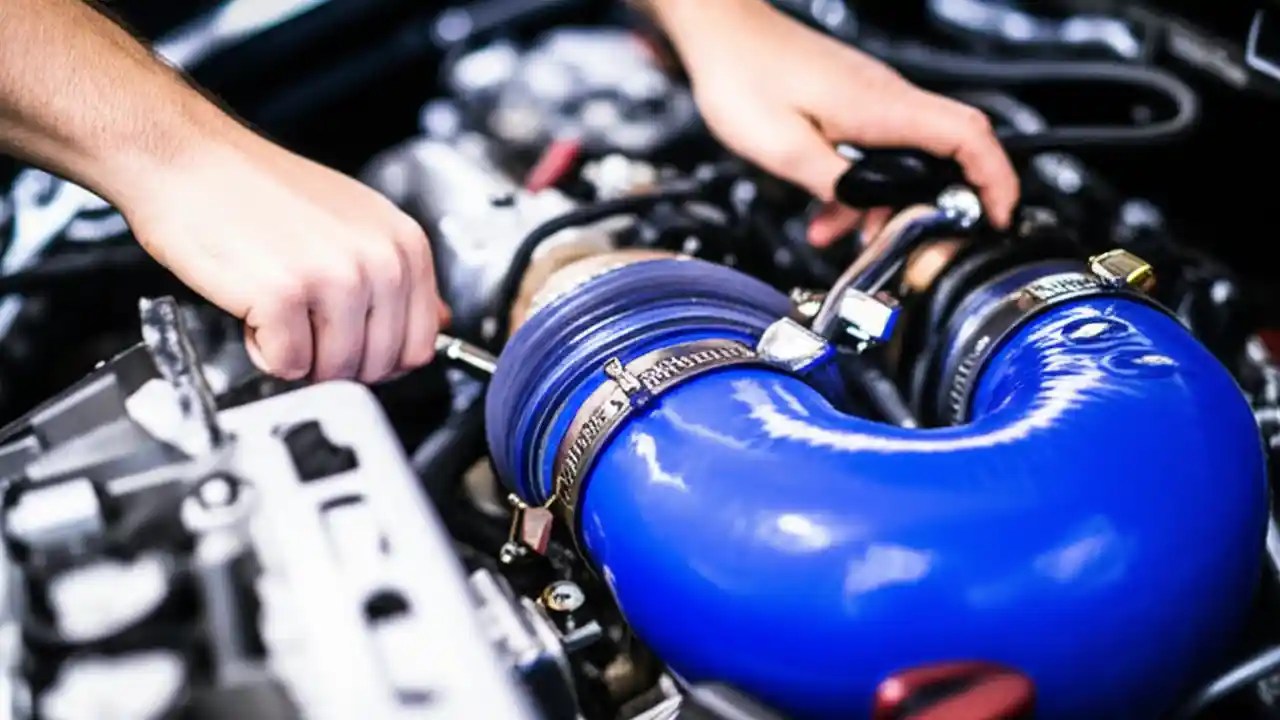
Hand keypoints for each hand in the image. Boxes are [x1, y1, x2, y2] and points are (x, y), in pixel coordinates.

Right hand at [121, 134, 441, 382]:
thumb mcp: (354, 222)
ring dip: (297, 357)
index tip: (349, 344)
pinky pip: (288, 365)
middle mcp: (380, 260)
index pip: (420, 345)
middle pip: (378, 366)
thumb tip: (436, 323)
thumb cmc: (259, 190)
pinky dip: (263, 351)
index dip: (380, 359)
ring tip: (275, 309)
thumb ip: (398, 278)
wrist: (187, 159)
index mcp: (404, 244)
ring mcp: (335, 277)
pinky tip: (252, 310)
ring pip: (335, 372)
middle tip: (301, 324)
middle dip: (336, 362)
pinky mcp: (284, 294)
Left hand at [648, 0, 1019, 244]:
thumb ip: (834, 186)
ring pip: (902, 161)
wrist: (719, 35)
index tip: (999, 215)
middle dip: (935, 205)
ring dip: (882, 204)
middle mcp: (887, 99)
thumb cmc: (744, 75)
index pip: (969, 137)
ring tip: (845, 236)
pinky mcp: (850, 106)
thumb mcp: (783, 149)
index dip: (996, 180)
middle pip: (945, 154)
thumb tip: (867, 212)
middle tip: (920, 241)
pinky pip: (872, 153)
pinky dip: (857, 188)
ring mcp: (871, 101)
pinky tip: (825, 214)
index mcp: (883, 108)